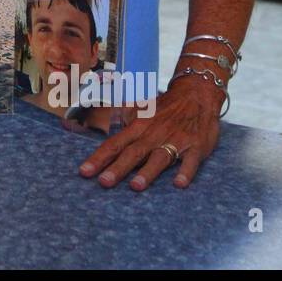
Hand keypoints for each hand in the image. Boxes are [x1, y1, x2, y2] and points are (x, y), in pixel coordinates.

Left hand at [78, 77, 222, 190]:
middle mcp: (154, 134)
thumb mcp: (141, 108)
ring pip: (160, 157)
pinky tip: (179, 184)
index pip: (115, 143)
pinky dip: (185, 171)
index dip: (99, 158)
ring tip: (135, 186)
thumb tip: (99, 117)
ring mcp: (176, 141)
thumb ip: (122, 118)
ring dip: (148, 171)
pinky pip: (191, 161)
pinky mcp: (195, 147)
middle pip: (133, 152)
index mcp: (139, 127)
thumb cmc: (165, 106)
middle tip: (104, 182)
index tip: (84, 172)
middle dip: (118, 168)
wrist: (197, 93)